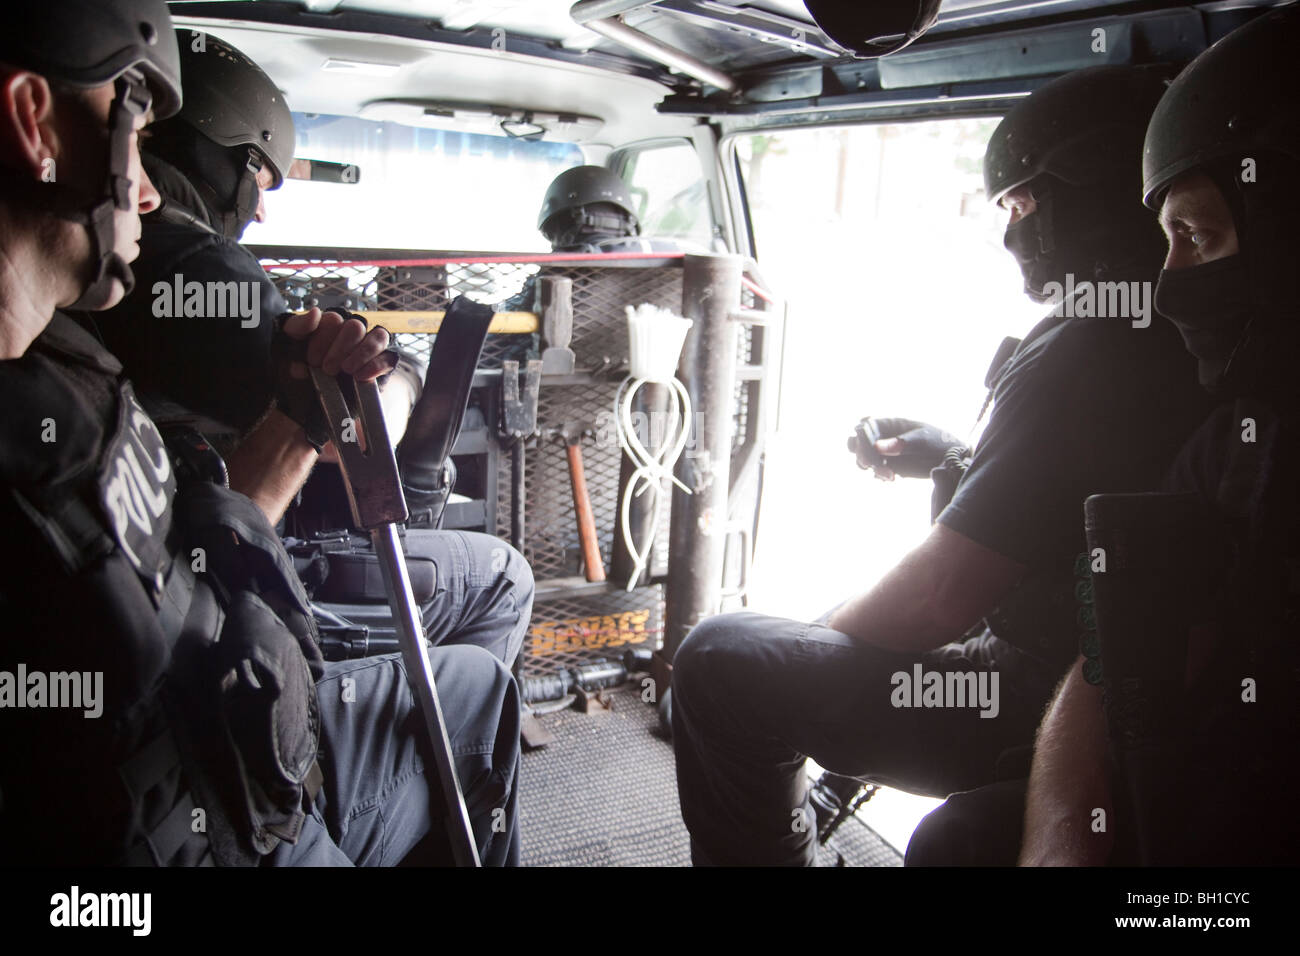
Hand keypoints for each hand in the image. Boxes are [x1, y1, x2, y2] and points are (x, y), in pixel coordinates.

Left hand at [273, 308, 393, 447]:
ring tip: (347, 371)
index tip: (312, 360)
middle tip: (328, 369)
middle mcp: (350, 334)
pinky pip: (387, 359)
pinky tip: (361, 376)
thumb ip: (297, 327)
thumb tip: (316, 312)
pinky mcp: (380, 367)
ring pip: (377, 336)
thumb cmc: (296, 377)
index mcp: (328, 326)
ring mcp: (368, 350)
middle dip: (341, 348)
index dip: (323, 339)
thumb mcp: (287, 350)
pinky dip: (375, 366)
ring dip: (362, 353)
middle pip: (355, 326)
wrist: (305, 409)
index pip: (333, 320)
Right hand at [852, 416, 968, 479]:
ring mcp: (884, 453)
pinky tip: (892, 477)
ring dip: (870, 467)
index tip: (870, 450)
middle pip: (857, 442)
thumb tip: (878, 447)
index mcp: (889, 423)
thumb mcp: (922, 440)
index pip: (865, 426)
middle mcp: (882, 437)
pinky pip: (875, 471)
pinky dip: (879, 475)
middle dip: (860, 453)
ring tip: (888, 474)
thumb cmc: (937, 441)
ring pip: (864, 458)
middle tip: (870, 464)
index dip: (861, 437)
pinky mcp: (888, 466)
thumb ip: (901, 443)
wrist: (949, 459)